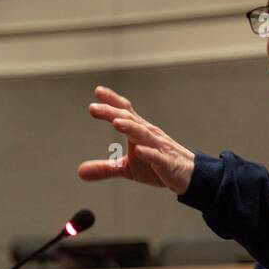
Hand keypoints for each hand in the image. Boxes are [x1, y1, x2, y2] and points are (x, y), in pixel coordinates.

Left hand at [78, 86, 195, 194]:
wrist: (189, 176)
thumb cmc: (157, 167)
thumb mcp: (127, 168)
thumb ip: (105, 168)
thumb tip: (80, 172)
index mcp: (139, 131)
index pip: (125, 111)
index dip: (112, 101)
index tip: (97, 92)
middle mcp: (149, 134)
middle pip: (129, 119)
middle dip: (112, 112)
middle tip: (93, 108)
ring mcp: (159, 147)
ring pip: (143, 134)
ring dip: (129, 127)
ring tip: (115, 122)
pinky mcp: (167, 163)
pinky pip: (157, 157)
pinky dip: (148, 153)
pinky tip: (138, 151)